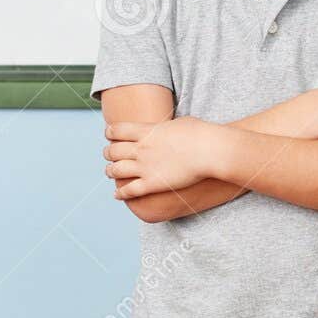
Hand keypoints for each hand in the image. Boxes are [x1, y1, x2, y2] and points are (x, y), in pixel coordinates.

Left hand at [104, 117, 225, 197]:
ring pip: (116, 170)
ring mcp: (145, 167)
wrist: (209, 150)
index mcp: (147, 131)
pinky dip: (121, 194)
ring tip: (109, 173)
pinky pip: (130, 191)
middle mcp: (141, 148)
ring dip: (110, 172)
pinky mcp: (152, 184)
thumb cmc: (201, 133)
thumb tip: (169, 127)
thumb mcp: (180, 122)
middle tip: (107, 154)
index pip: (117, 130)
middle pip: (113, 151)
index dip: (110, 132)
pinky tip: (117, 195)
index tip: (109, 134)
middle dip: (108, 153)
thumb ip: (168, 126)